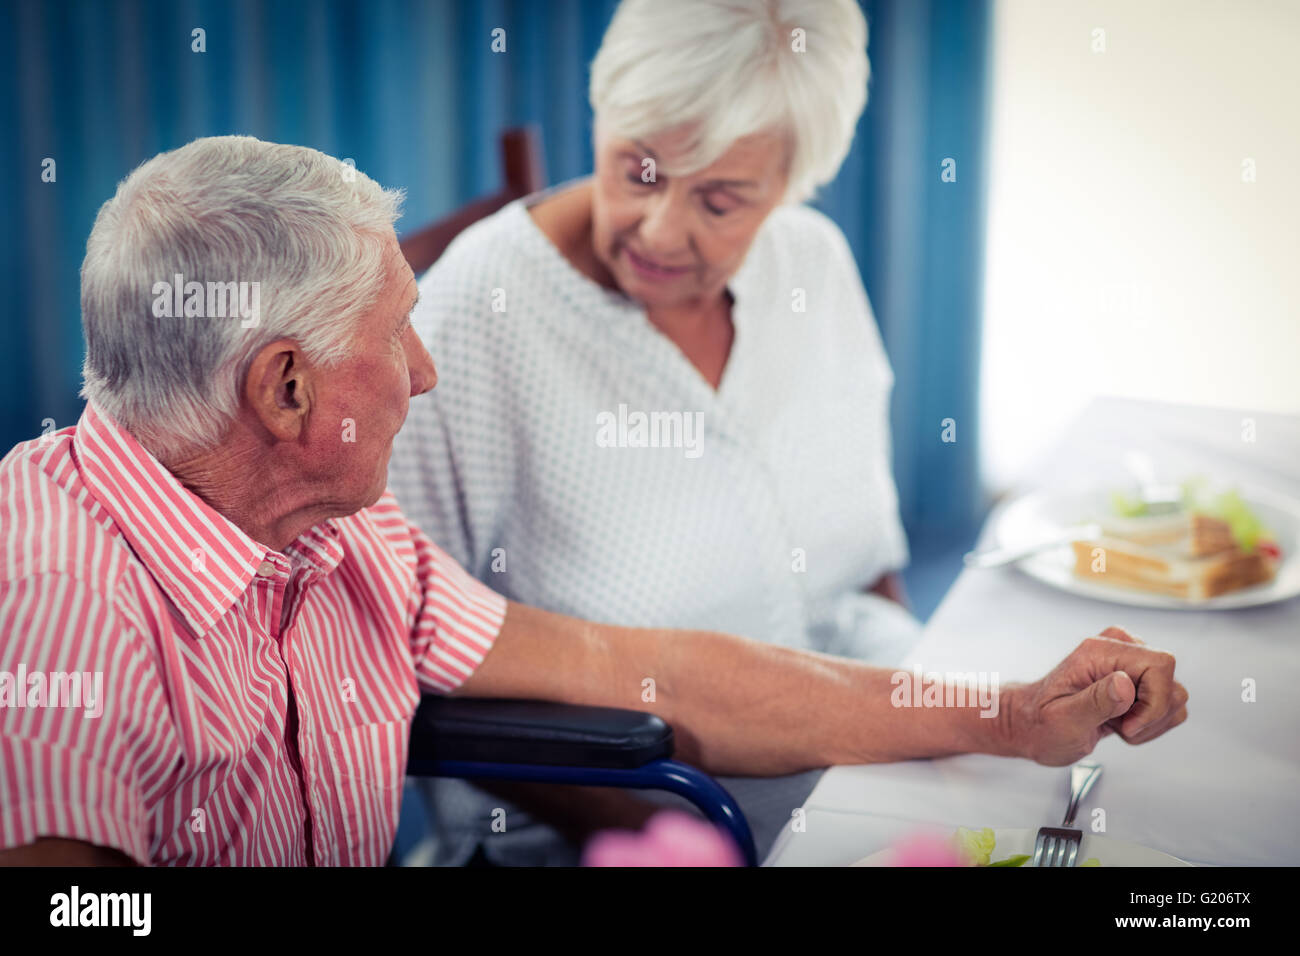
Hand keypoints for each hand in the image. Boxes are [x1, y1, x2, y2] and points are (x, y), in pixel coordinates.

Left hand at [1007, 626, 1188, 765]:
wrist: (1033, 726)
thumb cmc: (1041, 723)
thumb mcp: (1063, 719)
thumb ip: (1095, 701)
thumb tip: (1125, 683)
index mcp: (1100, 651)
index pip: (1161, 664)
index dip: (1154, 701)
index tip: (1130, 723)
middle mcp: (1118, 650)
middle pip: (1171, 682)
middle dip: (1151, 716)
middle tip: (1119, 726)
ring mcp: (1130, 665)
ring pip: (1174, 696)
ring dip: (1150, 723)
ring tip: (1116, 725)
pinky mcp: (1138, 681)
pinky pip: (1169, 706)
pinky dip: (1151, 724)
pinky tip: (1122, 725)